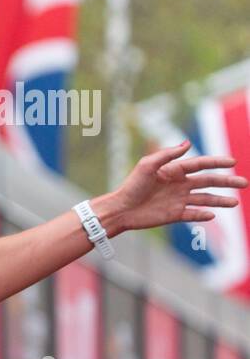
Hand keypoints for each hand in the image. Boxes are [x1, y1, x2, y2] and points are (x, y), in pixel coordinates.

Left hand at [104, 139, 246, 232]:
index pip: (200, 164)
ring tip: (235, 202)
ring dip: (220, 200)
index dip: (217, 163)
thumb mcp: (147, 165)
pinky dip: (203, 214)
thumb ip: (167, 155)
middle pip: (208, 182)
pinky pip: (193, 214)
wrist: (120, 209)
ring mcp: (178, 200)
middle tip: (244, 183)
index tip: (233, 162)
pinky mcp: (174, 214)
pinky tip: (213, 214)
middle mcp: (179, 185)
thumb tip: (187, 143)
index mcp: (174, 171)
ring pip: (205, 199)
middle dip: (227, 182)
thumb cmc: (131, 185)